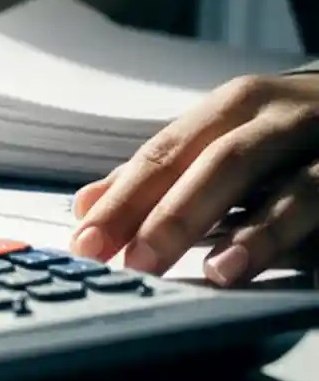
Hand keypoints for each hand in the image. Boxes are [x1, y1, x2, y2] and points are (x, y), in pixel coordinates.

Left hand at [69, 73, 318, 285]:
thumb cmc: (289, 135)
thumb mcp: (224, 139)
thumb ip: (161, 175)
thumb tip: (84, 206)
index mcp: (234, 108)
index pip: (165, 154)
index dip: (123, 200)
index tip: (85, 244)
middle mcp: (283, 118)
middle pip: (221, 164)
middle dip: (176, 215)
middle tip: (137, 262)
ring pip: (298, 187)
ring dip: (257, 231)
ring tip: (218, 272)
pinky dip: (312, 240)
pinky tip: (304, 268)